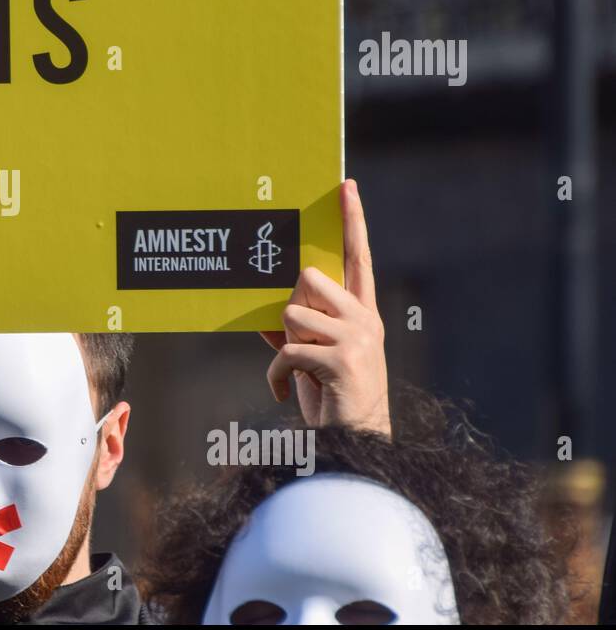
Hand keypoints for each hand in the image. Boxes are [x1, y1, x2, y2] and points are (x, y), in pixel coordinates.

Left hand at [261, 179, 389, 435]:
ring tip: (297, 372)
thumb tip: (265, 314)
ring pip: (293, 314)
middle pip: (308, 279)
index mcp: (361, 313)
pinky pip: (288, 351)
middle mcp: (365, 318)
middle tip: (299, 343)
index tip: (345, 186)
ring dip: (284, 347)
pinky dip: (277, 375)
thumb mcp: (310, 358)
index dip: (352, 221)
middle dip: (291, 309)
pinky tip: (285, 391)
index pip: (357, 257)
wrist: (354, 443)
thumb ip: (295, 331)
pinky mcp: (343, 360)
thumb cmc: (330, 398)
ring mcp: (357, 338)